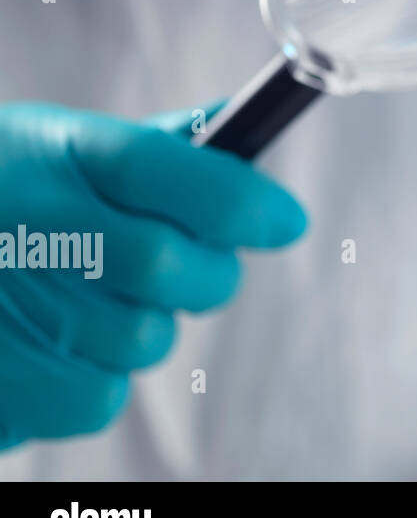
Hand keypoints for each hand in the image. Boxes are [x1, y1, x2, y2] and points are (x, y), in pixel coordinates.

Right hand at [0, 104, 306, 448]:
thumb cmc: (3, 195)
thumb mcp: (57, 145)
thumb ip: (155, 148)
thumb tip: (239, 121)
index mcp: (56, 153)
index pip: (163, 168)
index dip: (241, 200)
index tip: (286, 221)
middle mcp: (32, 223)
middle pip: (172, 266)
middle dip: (206, 272)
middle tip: (190, 266)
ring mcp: (14, 307)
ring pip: (147, 339)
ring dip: (142, 325)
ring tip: (83, 299)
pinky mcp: (4, 387)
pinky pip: (102, 396)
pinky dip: (95, 376)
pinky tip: (53, 343)